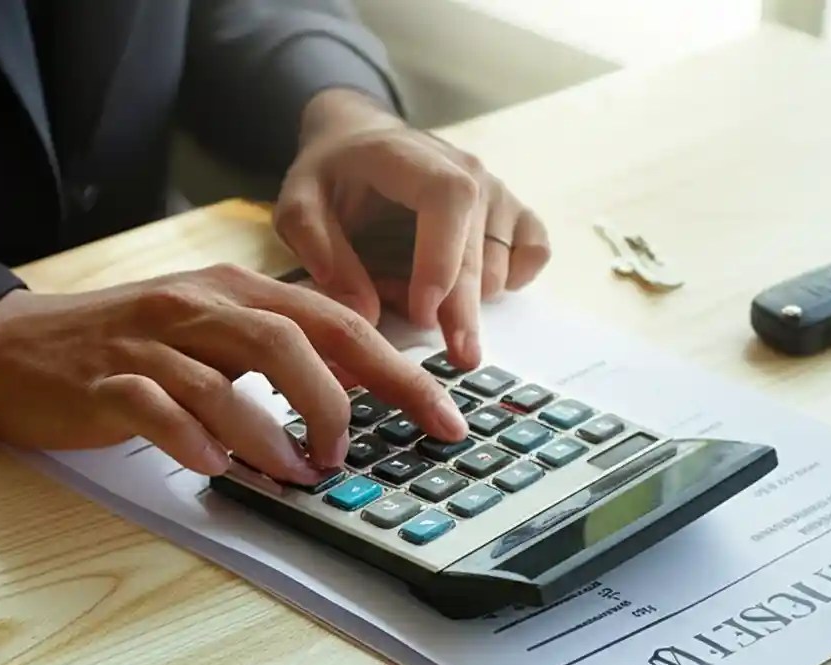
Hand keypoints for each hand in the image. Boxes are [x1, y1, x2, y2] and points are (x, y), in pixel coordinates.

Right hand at [0, 264, 467, 484]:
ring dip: (272, 434)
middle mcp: (197, 306)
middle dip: (338, 402)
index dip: (397, 369)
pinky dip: (196, 442)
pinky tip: (217, 468)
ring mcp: (148, 343)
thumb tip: (349, 399)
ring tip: (295, 472)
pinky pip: (159, 411)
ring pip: (228, 381)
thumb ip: (274, 353)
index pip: (335, 321)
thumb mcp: (208, 331)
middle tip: (349, 455)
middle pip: (290, 342)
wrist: (12, 345)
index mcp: (234, 290)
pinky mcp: (104, 384)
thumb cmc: (125, 345)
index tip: (444, 416)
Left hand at [273, 89, 550, 369]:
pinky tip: (476, 290)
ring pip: (498, 263)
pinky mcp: (511, 212)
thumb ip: (319, 250)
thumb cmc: (331, 175)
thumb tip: (361, 314)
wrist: (363, 140)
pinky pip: (532, 254)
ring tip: (414, 296)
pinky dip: (512, 279)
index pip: (447, 200)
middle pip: (477, 246)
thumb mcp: (298, 203)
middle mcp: (467, 170)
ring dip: (465, 297)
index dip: (441, 259)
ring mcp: (496, 190)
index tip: (423, 313)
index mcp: (412, 158)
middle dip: (464, 309)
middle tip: (459, 358)